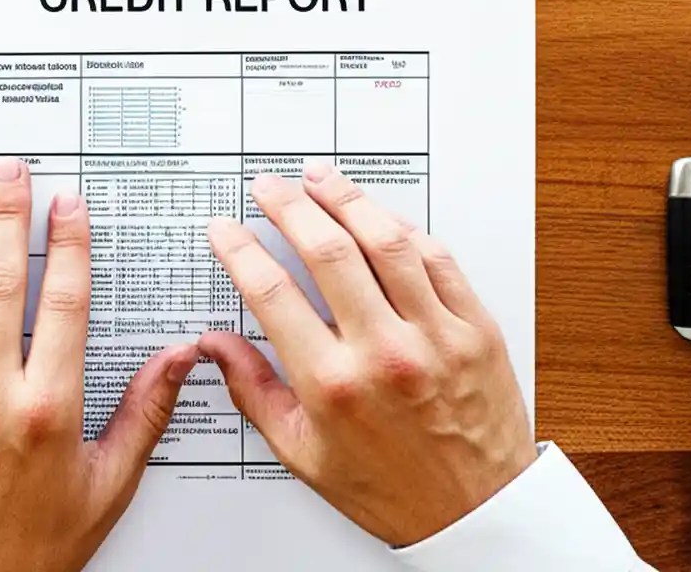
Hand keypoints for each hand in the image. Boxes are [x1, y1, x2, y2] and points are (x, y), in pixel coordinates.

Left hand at [0, 158, 197, 571]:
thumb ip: (147, 413)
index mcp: (49, 409)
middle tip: (12, 172)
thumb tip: (183, 357)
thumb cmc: (33, 543)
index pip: (61, 303)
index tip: (68, 206)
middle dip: (7, 217)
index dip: (66, 244)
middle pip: (0, 283)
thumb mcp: (109, 485)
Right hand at [200, 164, 536, 546]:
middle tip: (270, 187)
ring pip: (386, 241)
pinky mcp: (474, 328)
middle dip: (290, 206)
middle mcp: (385, 353)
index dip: (241, 250)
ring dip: (347, 199)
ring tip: (320, 180)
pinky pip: (438, 259)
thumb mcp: (304, 455)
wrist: (476, 510)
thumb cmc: (393, 489)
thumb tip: (215, 346)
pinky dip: (405, 228)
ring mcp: (435, 335)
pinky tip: (380, 214)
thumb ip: (254, 391)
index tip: (227, 231)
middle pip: (328, 250)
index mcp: (333, 385)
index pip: (272, 293)